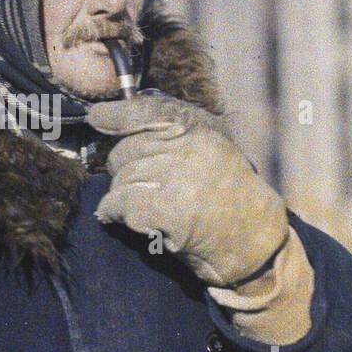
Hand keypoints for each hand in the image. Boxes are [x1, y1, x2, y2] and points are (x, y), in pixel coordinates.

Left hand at [87, 92, 288, 287]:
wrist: (252, 240)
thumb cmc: (228, 195)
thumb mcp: (211, 148)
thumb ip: (174, 130)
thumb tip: (117, 117)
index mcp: (198, 128)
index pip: (145, 111)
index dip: (115, 115)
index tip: (98, 117)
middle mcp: (187, 147)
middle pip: (124, 150)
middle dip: (124, 169)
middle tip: (143, 186)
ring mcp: (175, 177)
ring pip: (120, 178)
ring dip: (124, 195)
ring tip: (146, 206)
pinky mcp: (164, 208)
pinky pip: (118, 203)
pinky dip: (115, 212)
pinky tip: (125, 218)